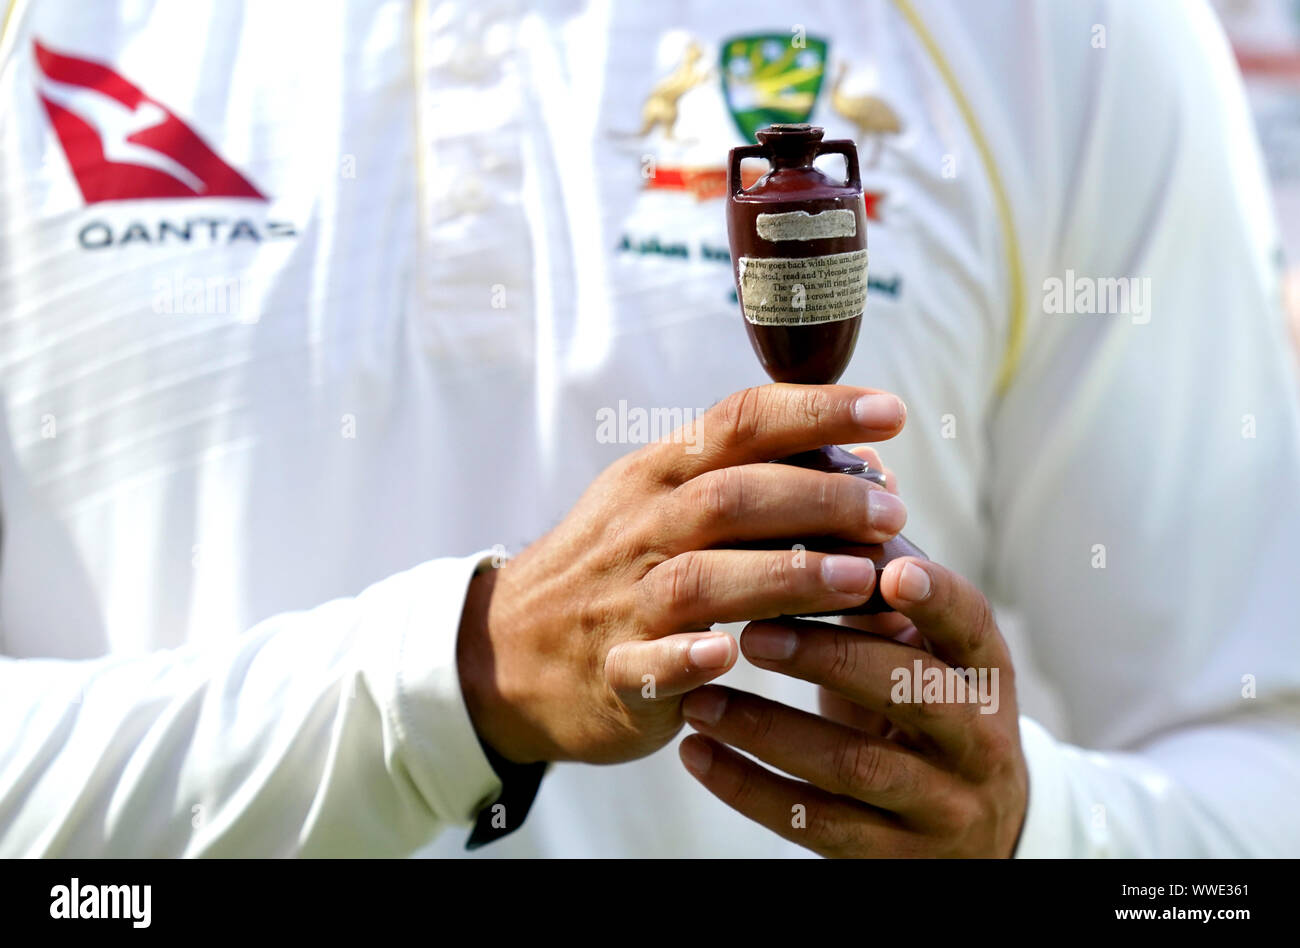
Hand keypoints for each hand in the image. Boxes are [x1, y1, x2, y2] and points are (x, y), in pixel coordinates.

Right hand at [457, 384, 908, 764]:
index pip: (739, 422)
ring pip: (700, 579)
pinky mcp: (610, 674)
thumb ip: (750, 480)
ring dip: (783, 576)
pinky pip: (644, 664)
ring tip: (858, 580)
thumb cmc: (615, 568)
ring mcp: (622, 602)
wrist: (506, 649)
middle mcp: (641, 529)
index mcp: (659, 478)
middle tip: (892, 513)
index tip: (890, 412)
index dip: (816, 412)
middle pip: (731, 496)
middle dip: (820, 498)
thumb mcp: (662, 503)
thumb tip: (864, 465)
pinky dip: (685, 659)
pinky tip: (729, 657)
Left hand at [678, 555, 1028, 856]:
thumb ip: (887, 579)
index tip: (887, 566)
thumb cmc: (924, 701)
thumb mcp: (926, 649)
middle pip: (908, 693)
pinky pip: (816, 824)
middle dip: (829, 656)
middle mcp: (977, 736)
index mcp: (984, 669)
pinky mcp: (894, 857)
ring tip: (702, 699)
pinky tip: (697, 753)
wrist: (970, 826)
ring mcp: (940, 803)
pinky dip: (749, 787)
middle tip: (754, 631)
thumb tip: (849, 468)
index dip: (934, 597)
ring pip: (853, 765)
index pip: (969, 623)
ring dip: (769, 727)